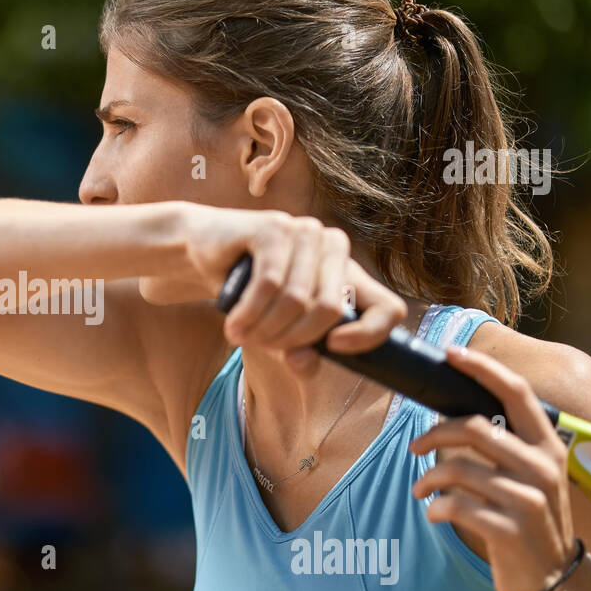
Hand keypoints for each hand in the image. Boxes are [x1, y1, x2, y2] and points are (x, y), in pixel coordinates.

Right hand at [177, 205, 407, 372]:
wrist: (203, 252)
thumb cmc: (248, 291)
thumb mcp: (279, 330)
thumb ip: (299, 353)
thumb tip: (305, 363)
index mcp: (348, 272)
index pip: (387, 308)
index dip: (369, 335)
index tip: (334, 348)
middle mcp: (334, 246)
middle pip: (330, 310)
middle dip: (289, 338)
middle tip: (260, 344)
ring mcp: (306, 232)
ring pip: (296, 300)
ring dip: (263, 328)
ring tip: (241, 334)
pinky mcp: (275, 227)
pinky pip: (269, 284)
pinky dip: (248, 314)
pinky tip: (234, 325)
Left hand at [407, 345, 577, 590]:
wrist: (550, 576)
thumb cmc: (526, 515)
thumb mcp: (526, 474)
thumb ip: (501, 442)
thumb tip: (449, 410)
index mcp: (547, 444)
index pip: (515, 392)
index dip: (482, 368)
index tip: (450, 353)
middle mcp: (542, 466)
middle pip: (474, 427)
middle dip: (434, 433)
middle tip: (415, 447)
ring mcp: (529, 498)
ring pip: (457, 468)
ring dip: (427, 478)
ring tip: (421, 489)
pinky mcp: (511, 529)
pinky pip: (455, 505)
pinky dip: (435, 507)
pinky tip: (434, 513)